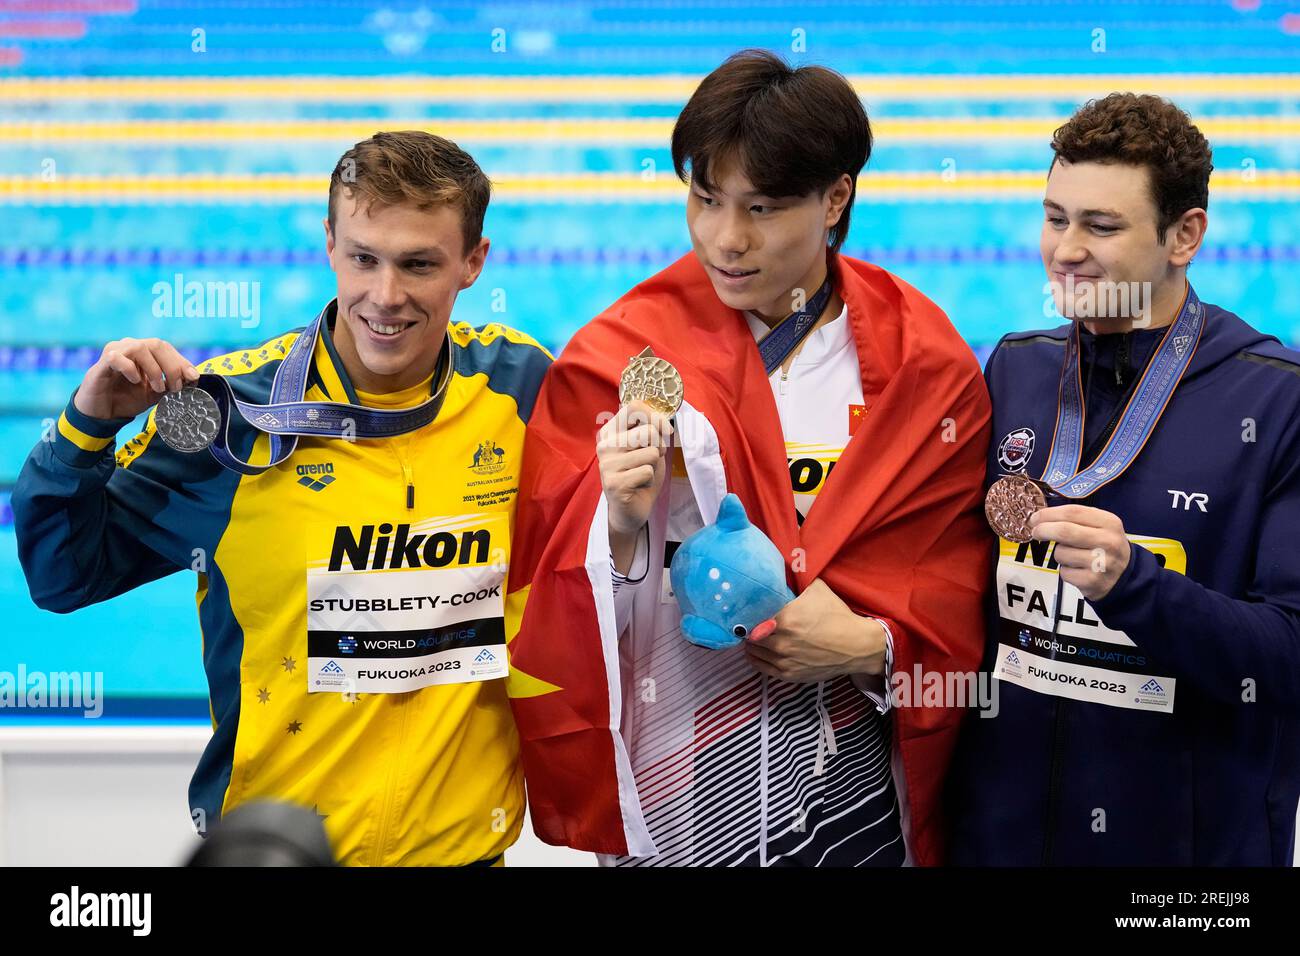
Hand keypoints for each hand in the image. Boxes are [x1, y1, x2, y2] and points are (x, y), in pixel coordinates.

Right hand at [74, 337, 199, 420]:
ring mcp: (115, 352)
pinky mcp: (101, 364)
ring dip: (154, 369)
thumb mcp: (155, 394)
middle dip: (172, 366)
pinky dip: (131, 368)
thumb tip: (192, 379)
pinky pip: (117, 357)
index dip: (182, 361)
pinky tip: (136, 381)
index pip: (166, 348)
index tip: (193, 378)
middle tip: (175, 387)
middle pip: (156, 344)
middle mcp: (129, 347)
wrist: (102, 414)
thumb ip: (171, 385)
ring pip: (140, 347)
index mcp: (144, 352)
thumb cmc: (126, 399)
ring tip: (157, 388)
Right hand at [598, 400, 672, 570]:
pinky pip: (648, 472)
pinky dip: (649, 481)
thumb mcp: (646, 447)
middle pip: (648, 431)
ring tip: (642, 474)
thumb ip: (649, 429)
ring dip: (654, 465)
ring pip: (651, 452)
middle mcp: (604, 445)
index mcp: (610, 431)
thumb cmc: (640, 475)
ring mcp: (607, 464)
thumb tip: (663, 420)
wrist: (629, 510)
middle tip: (651, 461)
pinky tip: (638, 487)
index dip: (656, 416)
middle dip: (659, 446)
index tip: (665, 431)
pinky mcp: (614, 483)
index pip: (634, 407)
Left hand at [744, 578, 885, 682]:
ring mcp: (784, 660)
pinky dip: (756, 658)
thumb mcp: (817, 589)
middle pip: (750, 635)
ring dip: (751, 644)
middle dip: (749, 628)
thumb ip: (795, 581)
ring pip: (753, 652)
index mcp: (785, 619)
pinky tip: (757, 651)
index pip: (752, 617)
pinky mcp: (789, 674)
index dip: (748, 613)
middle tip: (750, 622)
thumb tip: (781, 568)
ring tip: (753, 636)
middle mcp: (781, 642)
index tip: (747, 610)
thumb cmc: (837, 616)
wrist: (857, 645)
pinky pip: (761, 667)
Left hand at [1029, 504, 1130, 601]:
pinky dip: (1064, 570)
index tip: (1035, 517)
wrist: (1125, 577)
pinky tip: (1077, 569)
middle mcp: (1108, 542)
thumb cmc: (1105, 547)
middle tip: (1035, 532)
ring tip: (1072, 555)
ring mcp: (1101, 563)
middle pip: (1064, 531)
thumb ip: (1076, 519)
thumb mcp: (1101, 527)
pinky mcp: (1092, 581)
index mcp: (1110, 523)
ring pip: (1061, 553)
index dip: (1048, 514)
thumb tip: (1041, 517)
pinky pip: (1064, 572)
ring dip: (1058, 553)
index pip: (1073, 512)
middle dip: (1043, 530)